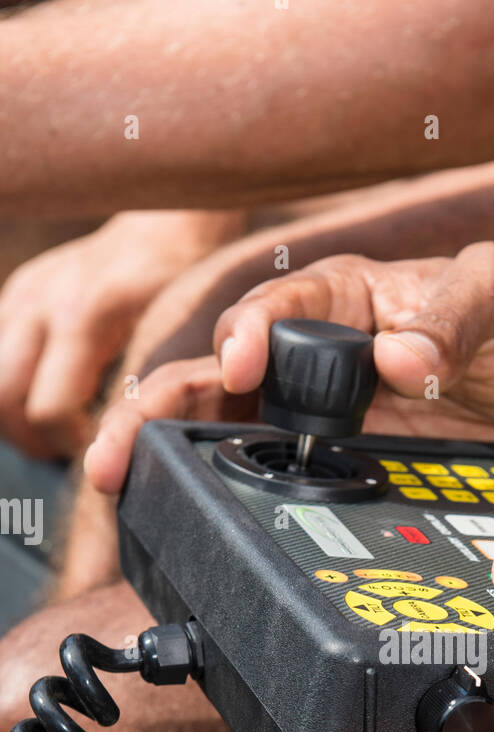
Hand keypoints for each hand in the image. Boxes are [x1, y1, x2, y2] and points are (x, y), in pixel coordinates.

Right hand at [0, 210, 242, 456]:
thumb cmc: (182, 287)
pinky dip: (14, 386)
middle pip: (6, 400)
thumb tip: (131, 444)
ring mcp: (23, 294)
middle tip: (72, 452)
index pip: (50, 409)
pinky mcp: (17, 291)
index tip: (101, 450)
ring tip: (57, 432)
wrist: (169, 224)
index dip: (72, 444)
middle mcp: (42, 302)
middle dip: (36, 439)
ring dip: (17, 417)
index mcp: (84, 317)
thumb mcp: (174, 339)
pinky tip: (50, 397)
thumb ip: (146, 388)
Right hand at [84, 243, 493, 493]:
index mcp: (346, 303)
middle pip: (218, 380)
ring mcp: (324, 431)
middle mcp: (319, 366)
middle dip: (157, 407)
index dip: (247, 334)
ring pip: (229, 441)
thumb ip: (458, 314)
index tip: (239, 361)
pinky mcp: (343, 485)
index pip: (276, 311)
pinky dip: (234, 511)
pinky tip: (200, 533)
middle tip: (116, 449)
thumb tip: (399, 355)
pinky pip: (279, 499)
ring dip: (170, 460)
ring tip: (121, 487)